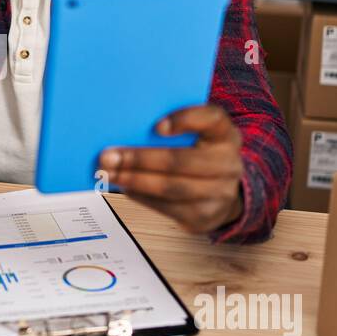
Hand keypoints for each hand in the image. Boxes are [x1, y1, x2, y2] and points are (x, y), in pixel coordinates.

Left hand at [99, 104, 244, 234]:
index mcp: (225, 134)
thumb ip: (171, 129)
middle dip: (140, 159)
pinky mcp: (204, 216)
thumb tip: (124, 128)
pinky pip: (167, 208)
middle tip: (108, 156)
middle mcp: (228, 164)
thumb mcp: (196, 137)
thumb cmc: (199, 155)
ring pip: (171, 187)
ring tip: (109, 173)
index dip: (185, 120)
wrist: (222, 194)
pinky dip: (141, 196)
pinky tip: (125, 187)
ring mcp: (220, 193)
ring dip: (134, 180)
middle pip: (181, 160)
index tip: (156, 126)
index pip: (212, 119)